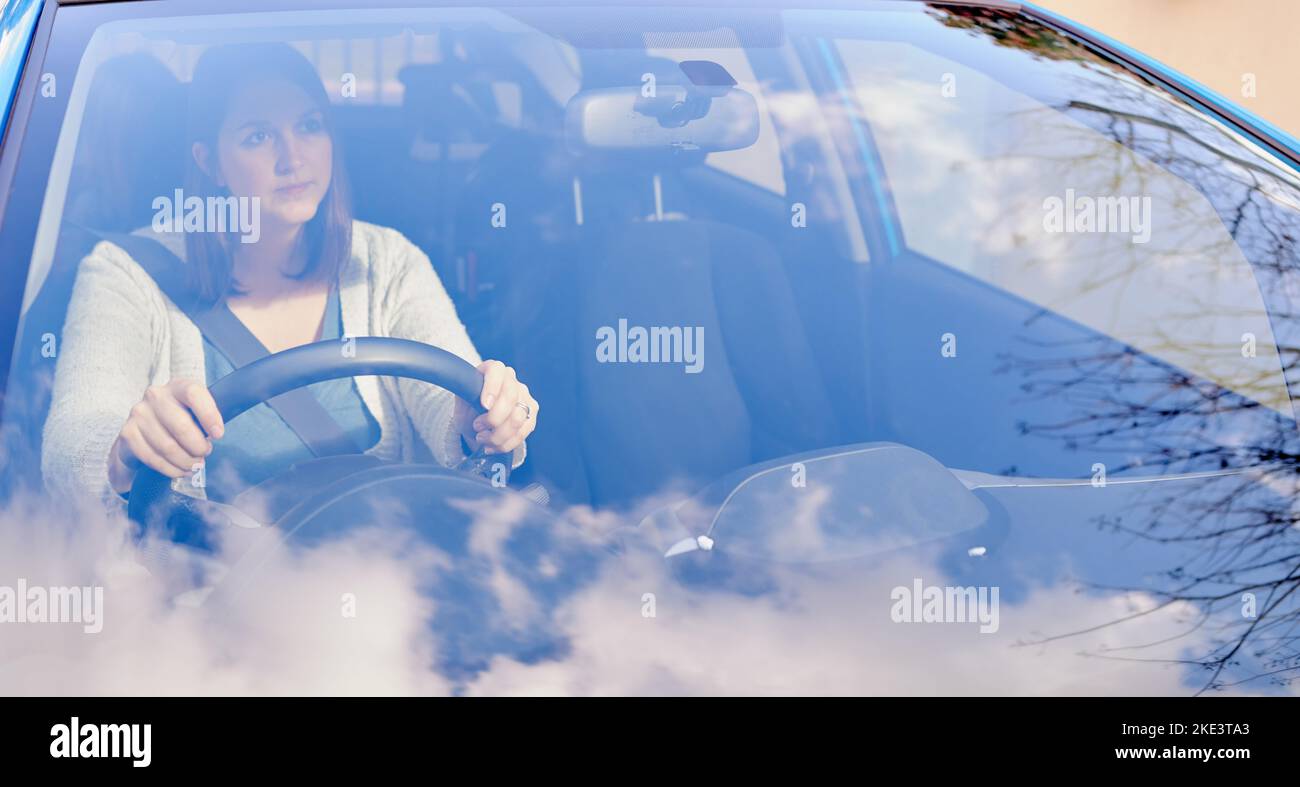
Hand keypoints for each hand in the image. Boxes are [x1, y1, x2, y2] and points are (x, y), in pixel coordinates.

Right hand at [108, 379, 225, 493]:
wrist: (145, 427)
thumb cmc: (180, 418)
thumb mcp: (196, 411)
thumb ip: (207, 418)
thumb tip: (215, 434)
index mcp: (178, 386)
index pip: (194, 394)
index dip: (209, 415)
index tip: (218, 434)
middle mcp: (155, 396)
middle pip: (181, 426)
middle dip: (198, 447)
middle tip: (204, 453)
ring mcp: (139, 414)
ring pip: (168, 447)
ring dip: (186, 461)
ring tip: (194, 465)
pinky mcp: (128, 433)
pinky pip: (153, 458)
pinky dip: (171, 469)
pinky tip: (180, 470)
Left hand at [455, 360, 537, 455]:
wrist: (476, 422)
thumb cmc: (468, 407)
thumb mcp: (460, 398)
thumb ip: (464, 390)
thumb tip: (467, 389)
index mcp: (493, 369)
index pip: (497, 370)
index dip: (492, 387)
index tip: (484, 405)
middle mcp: (512, 380)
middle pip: (511, 397)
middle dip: (493, 418)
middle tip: (477, 427)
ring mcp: (524, 398)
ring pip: (517, 419)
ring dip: (497, 435)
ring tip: (482, 439)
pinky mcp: (531, 416)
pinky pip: (522, 433)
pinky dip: (505, 444)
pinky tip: (491, 446)